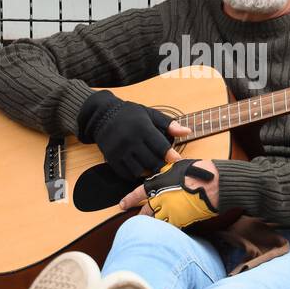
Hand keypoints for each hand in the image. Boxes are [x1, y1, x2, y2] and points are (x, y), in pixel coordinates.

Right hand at [76, 89, 192, 181]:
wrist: (102, 115)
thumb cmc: (130, 114)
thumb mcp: (150, 114)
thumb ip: (169, 124)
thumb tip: (187, 131)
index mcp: (142, 128)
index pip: (160, 147)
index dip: (171, 156)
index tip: (177, 160)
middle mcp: (130, 140)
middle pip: (151, 161)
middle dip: (161, 166)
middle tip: (166, 166)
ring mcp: (119, 150)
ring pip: (139, 170)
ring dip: (148, 171)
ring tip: (153, 167)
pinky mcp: (111, 158)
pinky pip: (126, 173)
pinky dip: (135, 174)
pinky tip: (140, 168)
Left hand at [120, 158, 220, 225]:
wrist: (212, 184)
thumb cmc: (198, 172)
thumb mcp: (178, 167)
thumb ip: (168, 172)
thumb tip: (166, 171)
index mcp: (158, 184)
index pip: (138, 194)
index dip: (129, 200)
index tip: (121, 205)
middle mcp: (160, 199)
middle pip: (146, 212)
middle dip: (142, 217)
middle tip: (138, 222)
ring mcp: (169, 211)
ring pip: (156, 222)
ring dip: (155, 224)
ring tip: (153, 229)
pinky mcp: (179, 220)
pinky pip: (170, 227)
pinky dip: (169, 229)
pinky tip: (170, 230)